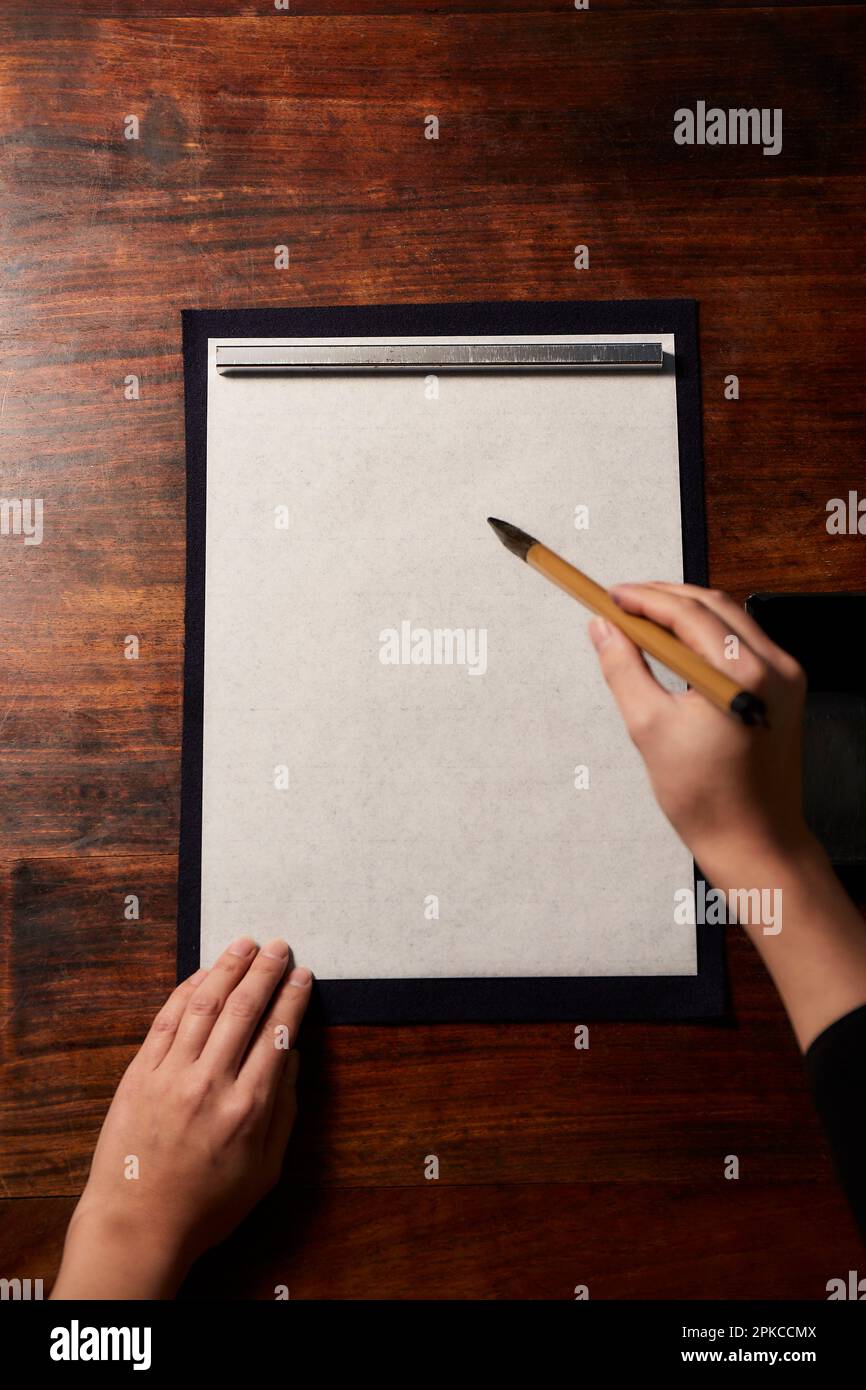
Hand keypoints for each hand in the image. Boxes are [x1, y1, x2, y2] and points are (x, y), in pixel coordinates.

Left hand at [51, 938, 311, 1298]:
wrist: (137, 1225)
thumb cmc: (207, 1206)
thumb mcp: (265, 1170)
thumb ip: (284, 1110)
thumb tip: (293, 1058)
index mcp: (248, 1108)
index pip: (277, 1034)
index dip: (292, 999)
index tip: (302, 975)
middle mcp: (210, 1083)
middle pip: (243, 1010)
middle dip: (265, 972)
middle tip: (279, 948)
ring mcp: (170, 1076)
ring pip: (204, 1006)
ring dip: (226, 969)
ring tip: (244, 945)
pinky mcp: (139, 1075)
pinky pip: (165, 1021)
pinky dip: (186, 992)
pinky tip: (202, 975)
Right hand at [589, 582, 809, 878]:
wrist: (755, 840)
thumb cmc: (706, 798)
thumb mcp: (649, 728)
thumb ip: (623, 669)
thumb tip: (602, 629)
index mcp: (743, 677)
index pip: (688, 614)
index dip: (644, 598)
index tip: (610, 596)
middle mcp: (775, 667)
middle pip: (714, 605)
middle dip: (664, 597)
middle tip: (621, 602)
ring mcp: (787, 676)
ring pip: (731, 618)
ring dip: (686, 611)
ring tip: (643, 619)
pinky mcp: (787, 688)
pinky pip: (745, 641)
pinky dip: (709, 633)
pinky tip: (677, 643)